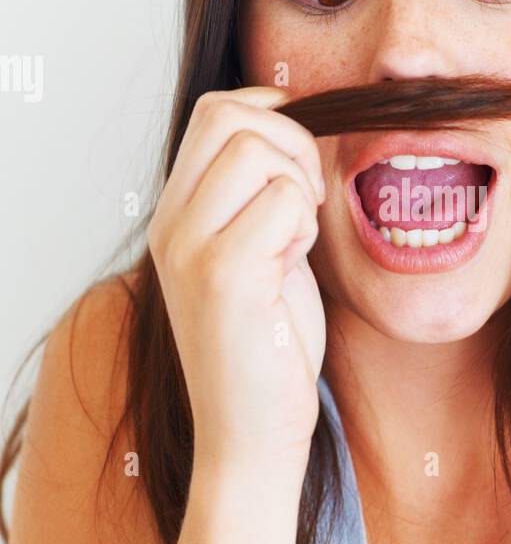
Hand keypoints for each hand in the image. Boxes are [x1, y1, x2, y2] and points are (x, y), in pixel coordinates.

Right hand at [147, 87, 326, 472]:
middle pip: (229, 114)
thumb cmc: (270, 346)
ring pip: (258, 150)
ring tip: (297, 240)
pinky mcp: (224, 274)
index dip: (271, 114)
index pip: (215, 109)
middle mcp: (171, 224)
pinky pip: (283, 200)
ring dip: (299, 186)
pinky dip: (305, 224)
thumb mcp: (259, 253)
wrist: (251, 434)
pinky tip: (295, 267)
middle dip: (291, 141)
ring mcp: (191, 247)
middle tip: (306, 203)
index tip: (301, 161)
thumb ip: (261, 196)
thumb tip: (301, 128)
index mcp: (176, 214)